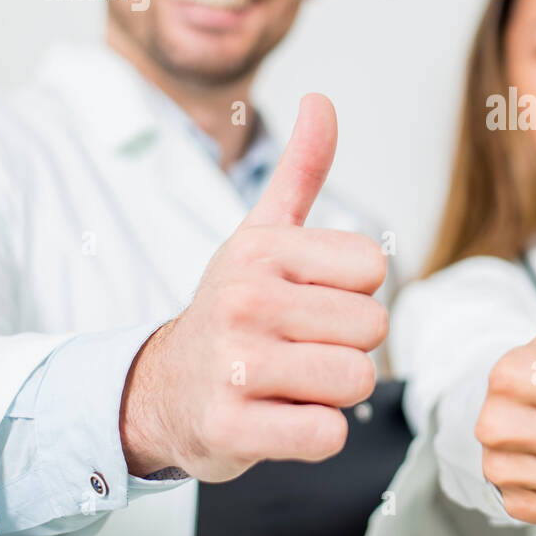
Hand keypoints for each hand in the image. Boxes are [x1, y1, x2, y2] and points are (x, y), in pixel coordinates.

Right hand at [120, 94, 387, 481]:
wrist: (163, 390)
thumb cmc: (233, 310)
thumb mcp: (261, 234)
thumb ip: (301, 170)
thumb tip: (321, 100)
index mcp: (260, 251)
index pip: (372, 267)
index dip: (353, 292)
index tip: (310, 301)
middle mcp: (243, 302)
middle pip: (372, 328)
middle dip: (346, 346)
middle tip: (298, 348)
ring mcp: (234, 367)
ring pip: (355, 380)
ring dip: (333, 392)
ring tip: (289, 382)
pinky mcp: (230, 429)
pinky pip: (326, 435)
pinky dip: (315, 435)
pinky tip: (279, 418)